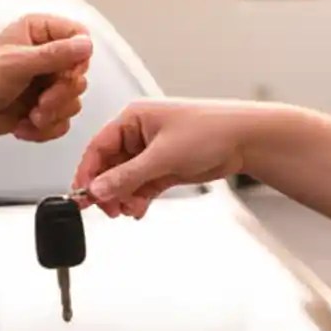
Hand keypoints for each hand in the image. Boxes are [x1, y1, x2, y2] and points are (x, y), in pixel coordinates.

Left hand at [0, 14, 92, 142]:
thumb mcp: (15, 64)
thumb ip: (53, 54)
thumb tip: (86, 44)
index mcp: (38, 32)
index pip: (79, 36)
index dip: (79, 58)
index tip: (66, 74)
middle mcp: (46, 55)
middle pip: (79, 73)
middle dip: (62, 95)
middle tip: (41, 103)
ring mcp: (45, 83)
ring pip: (73, 100)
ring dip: (53, 114)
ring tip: (30, 117)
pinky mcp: (43, 107)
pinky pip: (62, 120)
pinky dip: (46, 129)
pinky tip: (25, 127)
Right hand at [73, 98, 254, 218]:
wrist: (246, 139)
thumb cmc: (210, 130)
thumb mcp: (162, 156)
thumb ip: (127, 176)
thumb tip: (98, 189)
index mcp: (133, 119)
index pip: (98, 147)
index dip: (88, 173)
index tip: (83, 196)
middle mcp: (139, 134)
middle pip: (109, 166)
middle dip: (108, 190)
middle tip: (108, 209)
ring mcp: (152, 152)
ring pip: (125, 180)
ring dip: (123, 197)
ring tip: (128, 210)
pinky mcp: (165, 168)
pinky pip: (142, 186)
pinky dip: (138, 199)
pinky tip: (138, 210)